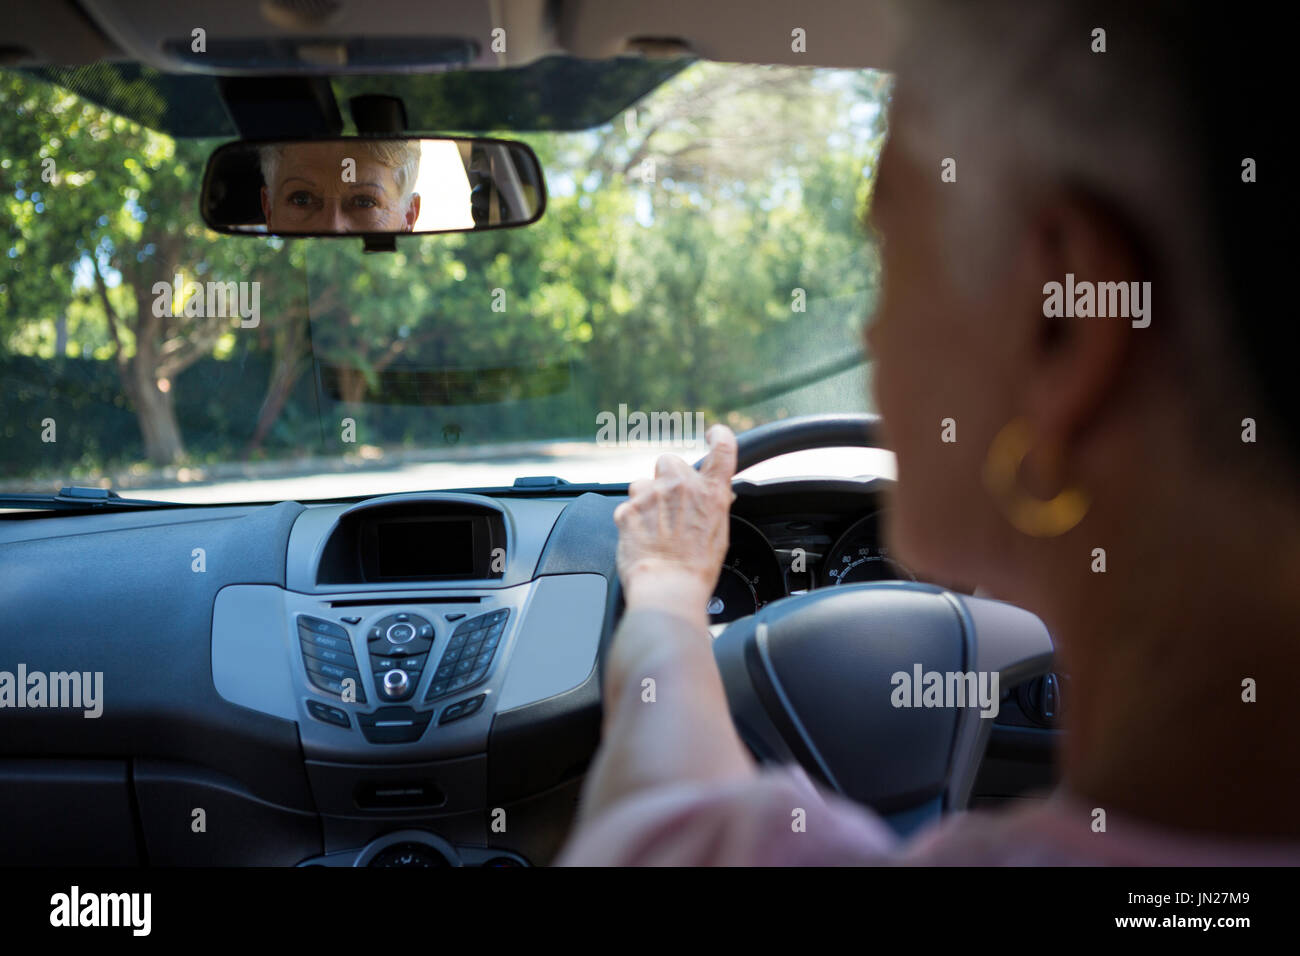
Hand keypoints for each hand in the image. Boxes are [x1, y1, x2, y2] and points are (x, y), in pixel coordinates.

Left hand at [613, 425, 737, 615]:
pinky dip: (632, 520)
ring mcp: (652, 496)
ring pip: (643, 483)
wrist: (667, 589)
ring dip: (646, 498)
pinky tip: (641, 539)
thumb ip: (712, 507)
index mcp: (710, 494)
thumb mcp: (718, 535)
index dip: (720, 437)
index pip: (722, 450)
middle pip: (669, 461)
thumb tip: (712, 498)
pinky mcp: (628, 510)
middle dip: (667, 478)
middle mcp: (681, 488)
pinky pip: (628, 506)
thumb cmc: (695, 570)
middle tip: (670, 504)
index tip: (715, 434)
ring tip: (653, 527)